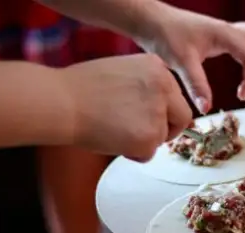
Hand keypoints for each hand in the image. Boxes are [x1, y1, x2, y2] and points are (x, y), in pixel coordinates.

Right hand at [59, 53, 191, 161]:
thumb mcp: (122, 71)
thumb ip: (144, 86)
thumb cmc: (81, 88)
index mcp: (157, 67)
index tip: (150, 117)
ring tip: (115, 133)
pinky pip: (149, 153)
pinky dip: (134, 153)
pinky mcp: (150, 136)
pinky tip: (113, 141)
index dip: (163, 110)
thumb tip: (154, 108)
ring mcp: (159, 112)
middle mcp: (165, 86)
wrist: (63, 102)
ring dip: (144, 141)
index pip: (174, 94)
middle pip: (182, 116)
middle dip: (167, 129)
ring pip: (163, 136)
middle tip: (145, 135)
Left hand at [136, 4, 244, 113]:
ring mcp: (225, 32)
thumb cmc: (165, 35)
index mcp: (225, 34)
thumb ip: (196, 85)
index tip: (242, 95)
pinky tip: (241, 70)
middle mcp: (229, 31)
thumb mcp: (181, 62)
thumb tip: (206, 108)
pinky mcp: (218, 37)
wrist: (151, 21)